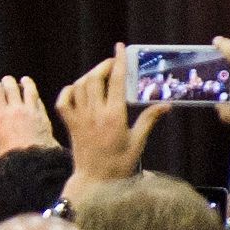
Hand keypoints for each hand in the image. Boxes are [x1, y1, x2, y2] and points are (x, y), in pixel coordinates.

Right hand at [0, 76, 54, 156]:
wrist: (33, 161)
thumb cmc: (10, 156)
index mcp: (1, 115)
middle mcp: (16, 109)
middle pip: (12, 87)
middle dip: (8, 81)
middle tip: (7, 80)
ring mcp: (32, 111)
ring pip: (30, 90)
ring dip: (26, 83)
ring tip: (25, 80)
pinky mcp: (44, 117)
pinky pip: (40, 102)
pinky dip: (36, 99)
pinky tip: (35, 99)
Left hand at [59, 51, 160, 190]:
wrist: (95, 181)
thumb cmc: (119, 164)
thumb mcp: (138, 142)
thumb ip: (149, 120)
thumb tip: (166, 104)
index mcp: (114, 116)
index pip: (116, 81)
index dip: (118, 62)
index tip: (120, 48)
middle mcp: (94, 114)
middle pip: (95, 79)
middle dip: (103, 66)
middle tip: (113, 63)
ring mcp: (79, 119)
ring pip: (79, 87)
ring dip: (89, 76)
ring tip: (100, 74)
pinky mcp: (70, 125)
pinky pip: (63, 102)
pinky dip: (68, 91)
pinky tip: (77, 89)